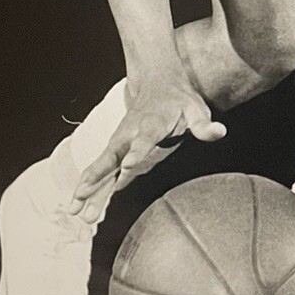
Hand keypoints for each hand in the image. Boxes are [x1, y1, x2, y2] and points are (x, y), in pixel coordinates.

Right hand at [69, 72, 225, 220]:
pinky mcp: (115, 151)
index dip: (136, 153)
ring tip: (75, 211)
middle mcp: (129, 134)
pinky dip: (88, 189)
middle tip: (83, 194)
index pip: (144, 140)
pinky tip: (78, 209)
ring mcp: (119, 143)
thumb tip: (219, 132)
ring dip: (87, 188)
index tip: (127, 167)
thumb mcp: (196, 109)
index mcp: (152, 123)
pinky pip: (100, 172)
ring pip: (100, 167)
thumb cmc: (179, 101)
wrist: (157, 83)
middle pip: (111, 156)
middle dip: (98, 176)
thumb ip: (204, 125)